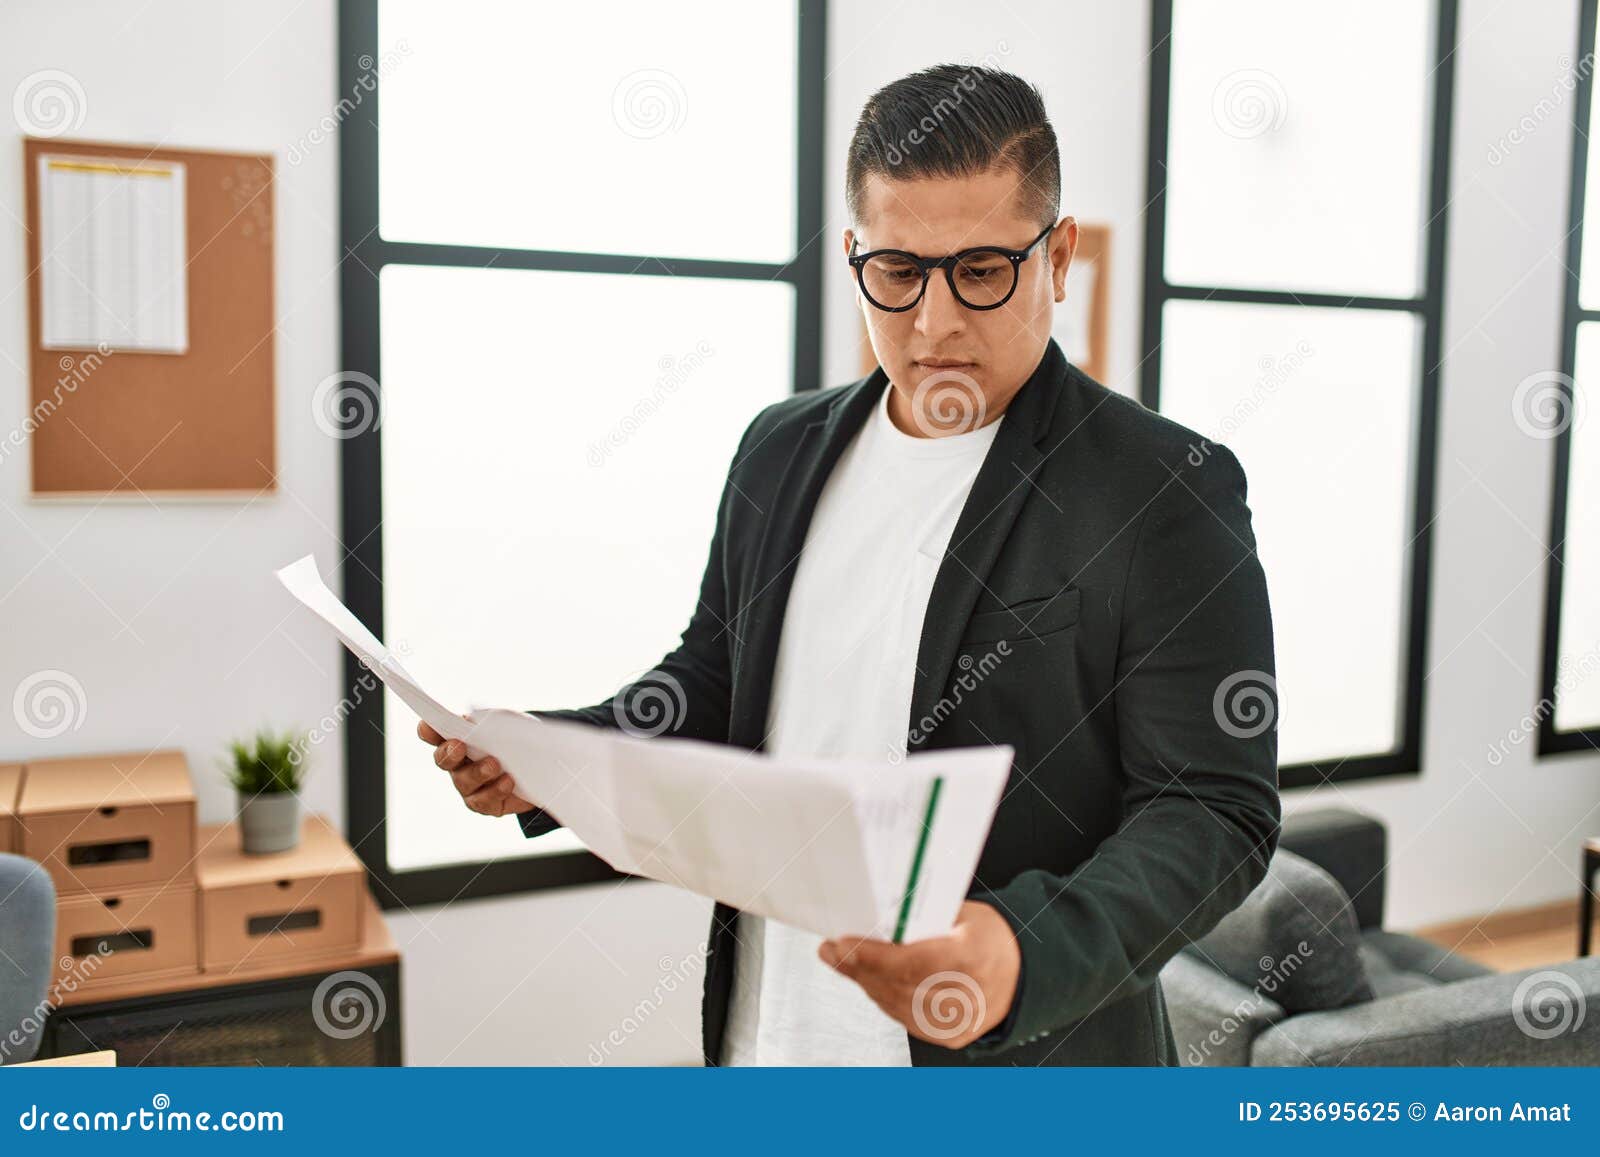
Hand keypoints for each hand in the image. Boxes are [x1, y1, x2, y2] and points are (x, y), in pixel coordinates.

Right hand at [417, 720, 534, 817]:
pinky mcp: (485, 803)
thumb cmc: (518, 740)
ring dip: (478, 771)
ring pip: (464, 781)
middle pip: (443, 760)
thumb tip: (475, 718)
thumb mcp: (508, 724)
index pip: (436, 734)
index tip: (426, 725)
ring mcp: (469, 785)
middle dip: (449, 752)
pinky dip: (496, 790)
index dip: (428, 731)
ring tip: (494, 764)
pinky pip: (483, 800)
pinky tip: (508, 782)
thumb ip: (491, 720)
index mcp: (460, 739)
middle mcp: (458, 764)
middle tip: (459, 746)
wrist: (541, 768)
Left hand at [818, 900, 1019, 1048]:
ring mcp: (957, 1022)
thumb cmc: (992, 939)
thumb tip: (874, 912)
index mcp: (973, 956)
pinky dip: (882, 996)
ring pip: (895, 1004)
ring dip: (864, 981)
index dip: (873, 956)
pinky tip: (867, 980)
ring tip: (841, 960)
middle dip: (859, 966)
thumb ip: (922, 917)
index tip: (844, 943)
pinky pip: (903, 1017)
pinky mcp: (948, 1035)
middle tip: (833, 949)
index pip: (914, 962)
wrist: (1024, 976)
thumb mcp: (964, 914)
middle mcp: (966, 995)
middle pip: (898, 985)